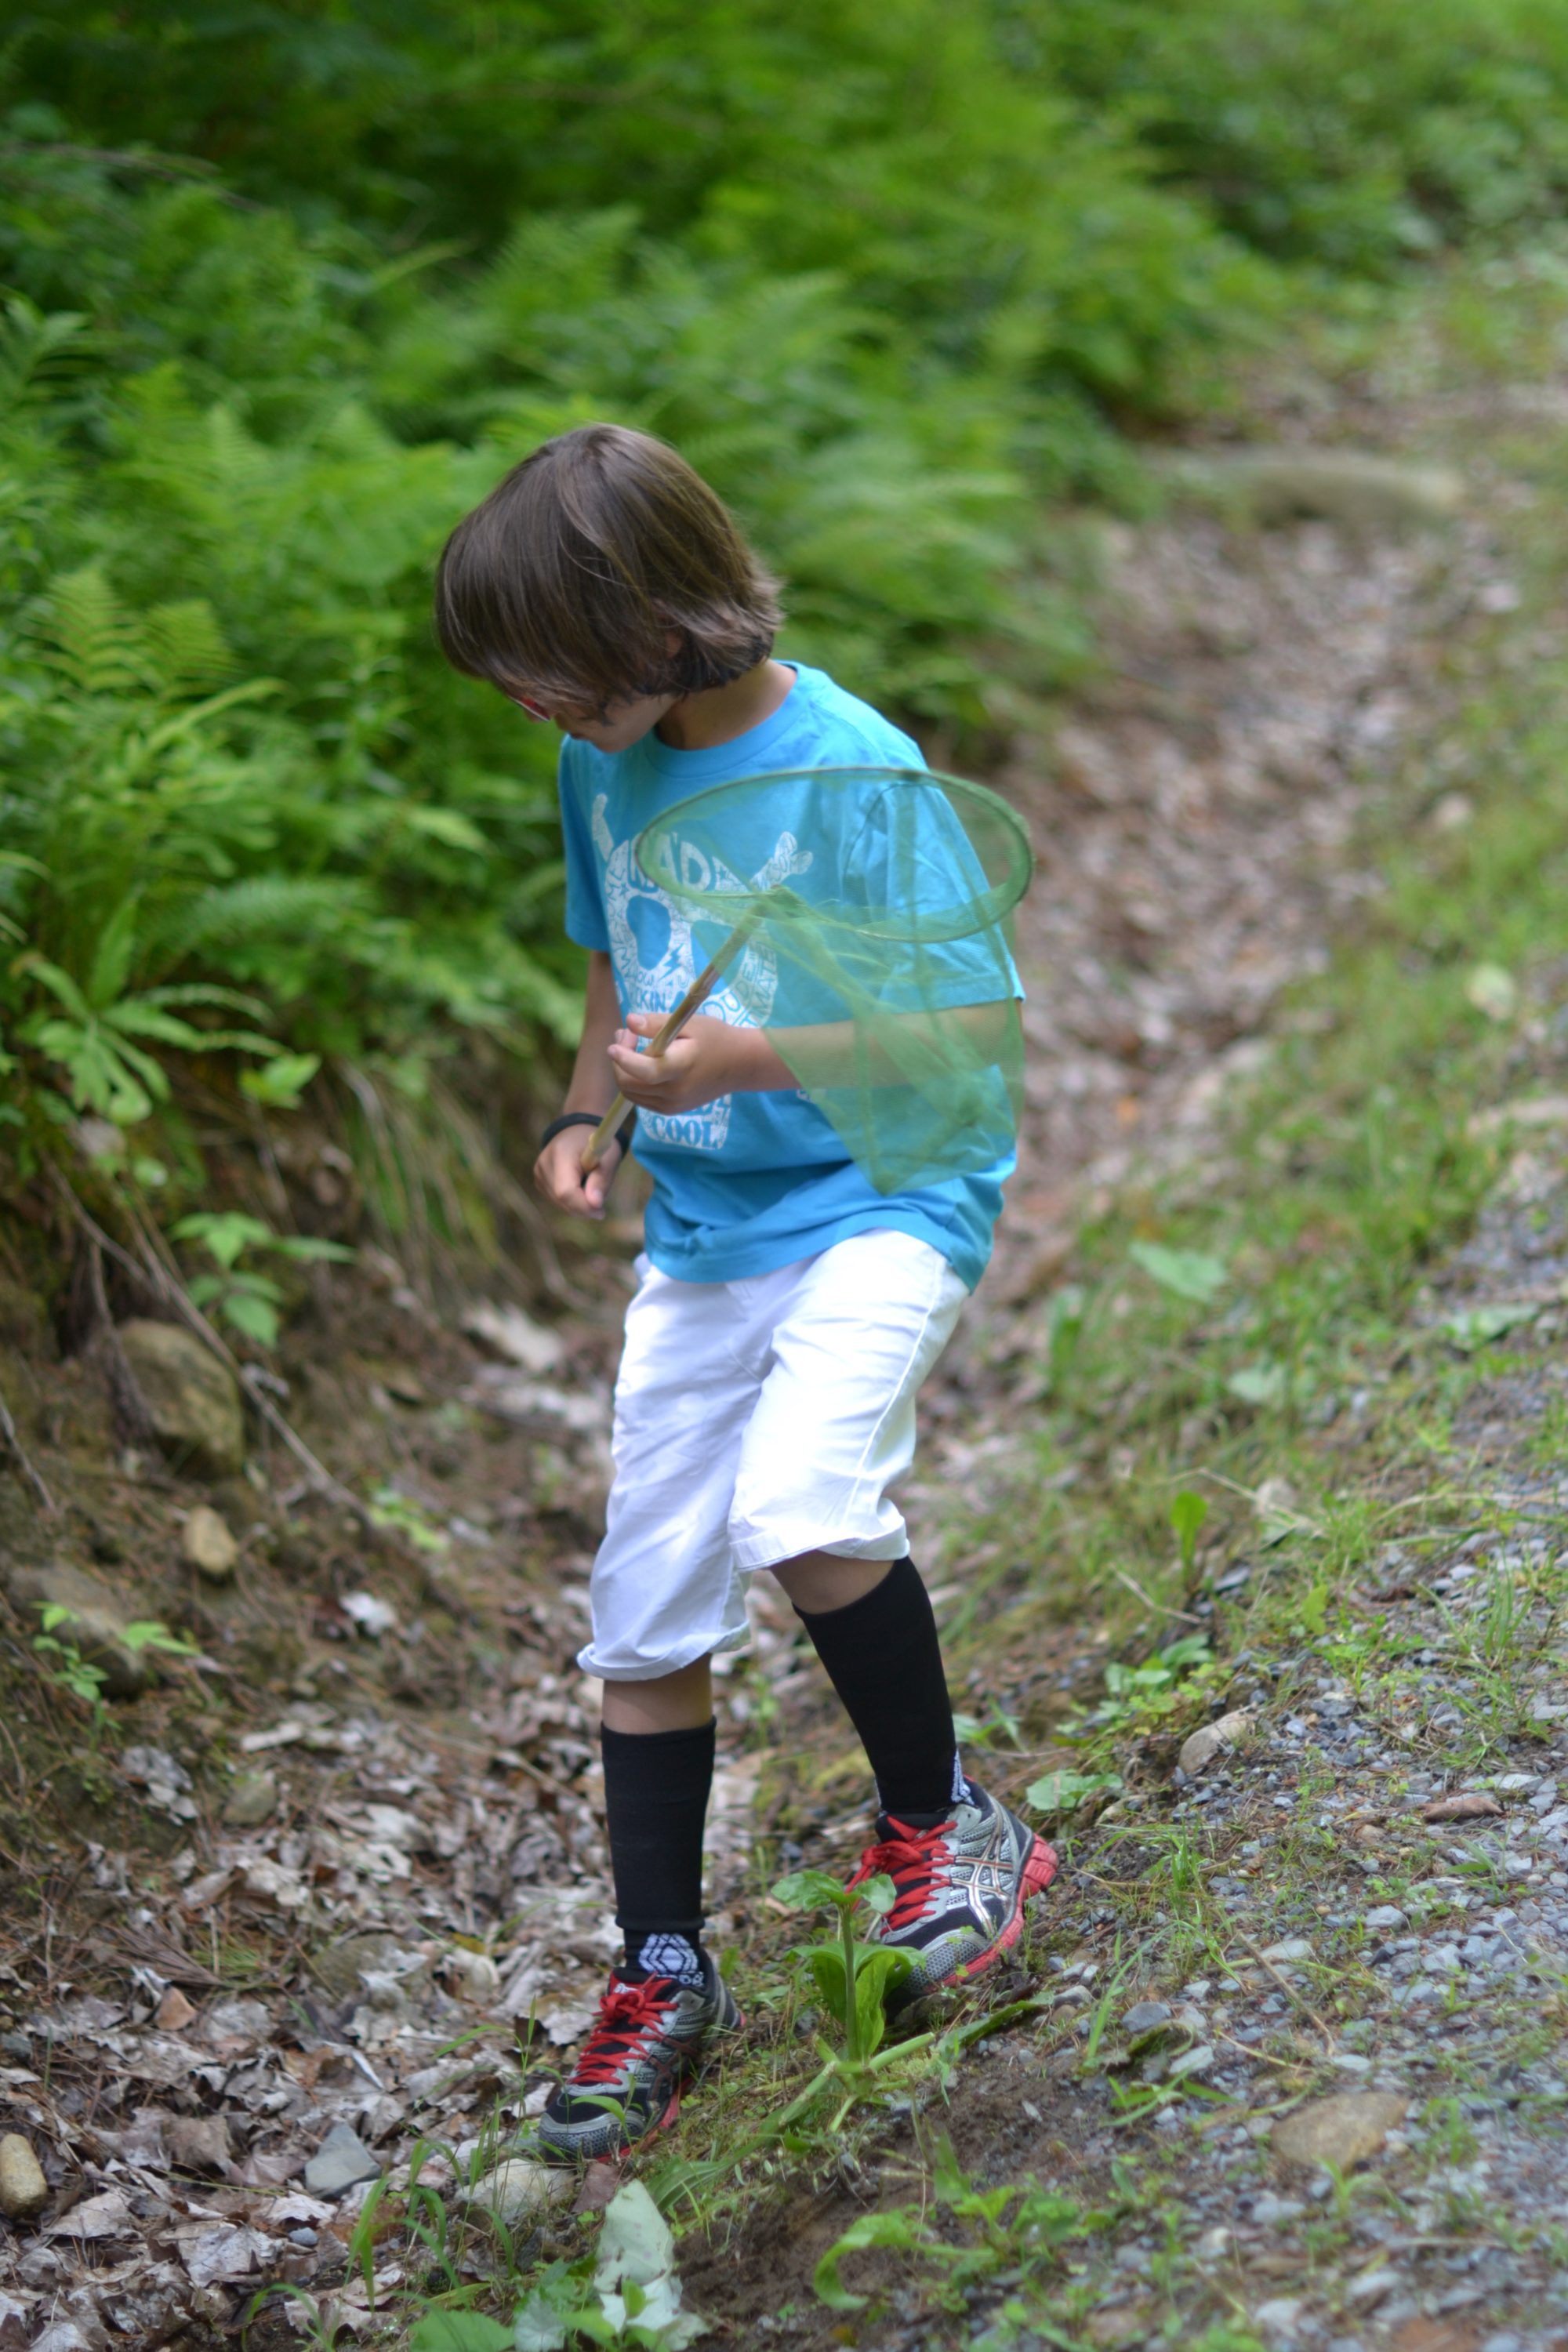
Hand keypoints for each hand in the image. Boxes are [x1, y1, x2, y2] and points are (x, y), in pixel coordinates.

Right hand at [533, 1125, 623, 1219]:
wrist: (578, 1129)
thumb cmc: (597, 1142)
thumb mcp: (608, 1157)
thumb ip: (601, 1180)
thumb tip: (595, 1205)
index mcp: (561, 1154)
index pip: (566, 1191)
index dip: (583, 1206)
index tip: (601, 1212)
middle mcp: (544, 1164)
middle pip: (561, 1200)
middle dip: (583, 1207)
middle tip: (600, 1203)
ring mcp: (538, 1172)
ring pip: (559, 1203)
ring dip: (578, 1204)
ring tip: (589, 1185)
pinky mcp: (539, 1180)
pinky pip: (556, 1200)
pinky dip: (571, 1200)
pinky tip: (579, 1185)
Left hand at [606, 1012, 754, 1114]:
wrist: (739, 1065)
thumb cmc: (715, 1038)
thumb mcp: (689, 1023)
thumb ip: (657, 1023)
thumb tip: (630, 1021)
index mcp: (681, 1067)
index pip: (645, 1071)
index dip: (624, 1059)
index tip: (613, 1045)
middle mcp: (675, 1091)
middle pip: (629, 1084)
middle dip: (619, 1060)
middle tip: (625, 1035)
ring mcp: (673, 1104)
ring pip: (631, 1093)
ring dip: (623, 1070)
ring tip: (631, 1045)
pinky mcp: (671, 1110)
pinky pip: (641, 1098)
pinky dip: (635, 1081)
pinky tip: (643, 1062)